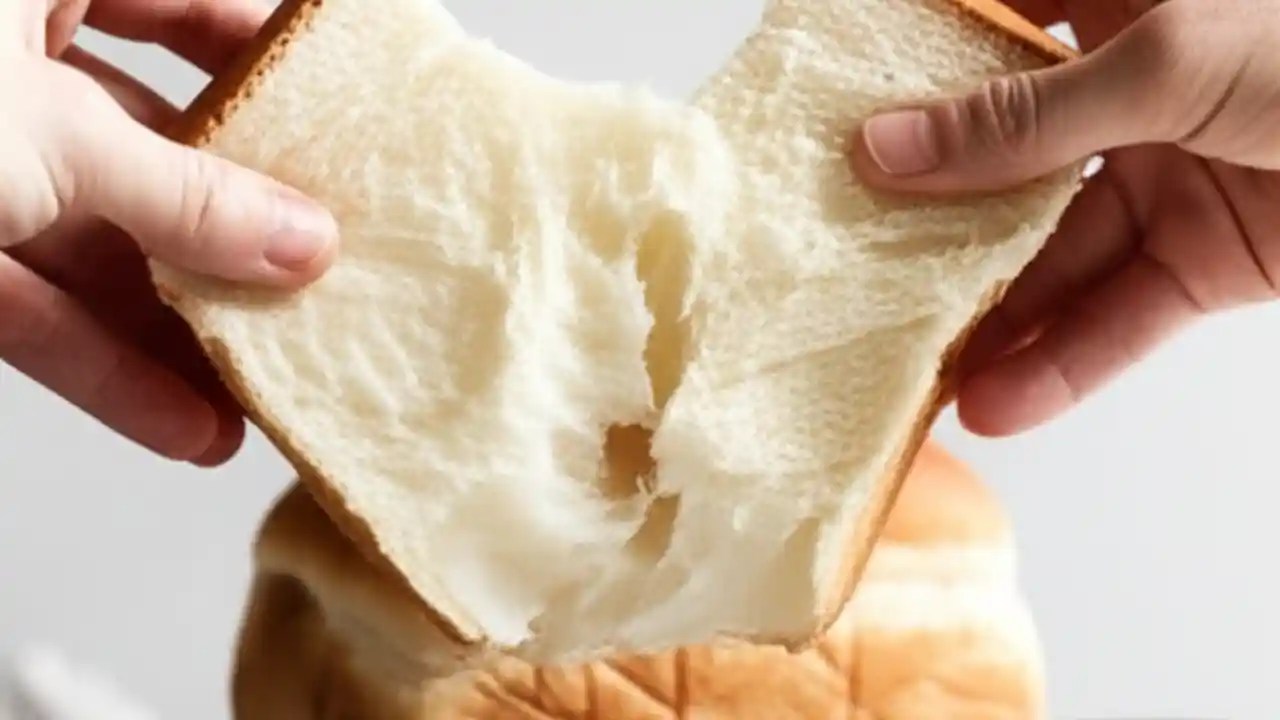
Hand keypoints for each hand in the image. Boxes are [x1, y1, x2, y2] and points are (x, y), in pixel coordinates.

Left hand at [1, 0, 337, 465]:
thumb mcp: (52, 135)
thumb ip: (184, 197)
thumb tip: (304, 243)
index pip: (195, 10)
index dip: (276, 71)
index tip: (351, 137)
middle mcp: (12, 61)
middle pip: (156, 149)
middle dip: (231, 239)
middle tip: (312, 288)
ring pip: (95, 243)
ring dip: (174, 331)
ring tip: (263, 394)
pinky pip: (32, 301)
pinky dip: (98, 365)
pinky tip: (180, 425)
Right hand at [849, 0, 1279, 435]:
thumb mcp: (1173, 62)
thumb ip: (1023, 117)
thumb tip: (884, 146)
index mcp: (1122, 0)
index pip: (991, 16)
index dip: (907, 56)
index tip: (826, 103)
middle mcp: (1130, 86)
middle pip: (1001, 154)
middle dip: (928, 212)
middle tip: (846, 255)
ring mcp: (1163, 174)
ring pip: (1050, 251)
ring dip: (985, 313)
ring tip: (909, 363)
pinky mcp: (1203, 257)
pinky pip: (1117, 314)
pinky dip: (1063, 362)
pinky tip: (998, 399)